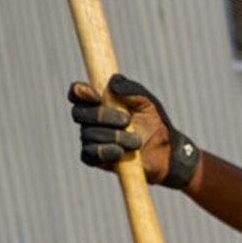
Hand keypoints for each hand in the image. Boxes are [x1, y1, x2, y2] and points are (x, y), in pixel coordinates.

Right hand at [69, 74, 198, 189]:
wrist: (164, 151)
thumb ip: (131, 90)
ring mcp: (89, 138)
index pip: (77, 93)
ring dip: (116, 137)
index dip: (80, 92)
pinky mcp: (94, 158)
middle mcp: (89, 119)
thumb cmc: (153, 122)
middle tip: (127, 120)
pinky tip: (121, 152)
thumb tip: (112, 84)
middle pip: (80, 114)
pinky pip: (89, 154)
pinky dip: (106, 152)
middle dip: (103, 116)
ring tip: (136, 141)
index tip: (96, 96)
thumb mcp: (147, 103)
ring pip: (89, 134)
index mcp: (97, 101)